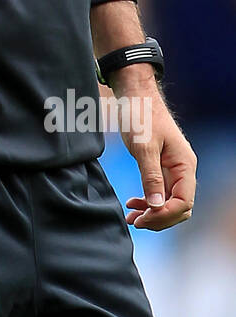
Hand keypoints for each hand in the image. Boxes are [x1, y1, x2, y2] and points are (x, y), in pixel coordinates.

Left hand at [115, 77, 196, 230]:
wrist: (135, 95)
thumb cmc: (141, 115)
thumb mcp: (144, 147)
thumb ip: (151, 177)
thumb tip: (156, 206)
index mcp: (184, 164)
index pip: (183, 203)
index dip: (164, 215)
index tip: (142, 219)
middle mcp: (183, 169)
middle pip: (180, 207)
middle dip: (159, 218)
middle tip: (134, 221)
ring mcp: (173, 169)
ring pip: (169, 202)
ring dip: (153, 213)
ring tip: (131, 217)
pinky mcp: (161, 167)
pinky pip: (160, 192)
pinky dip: (148, 202)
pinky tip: (133, 203)